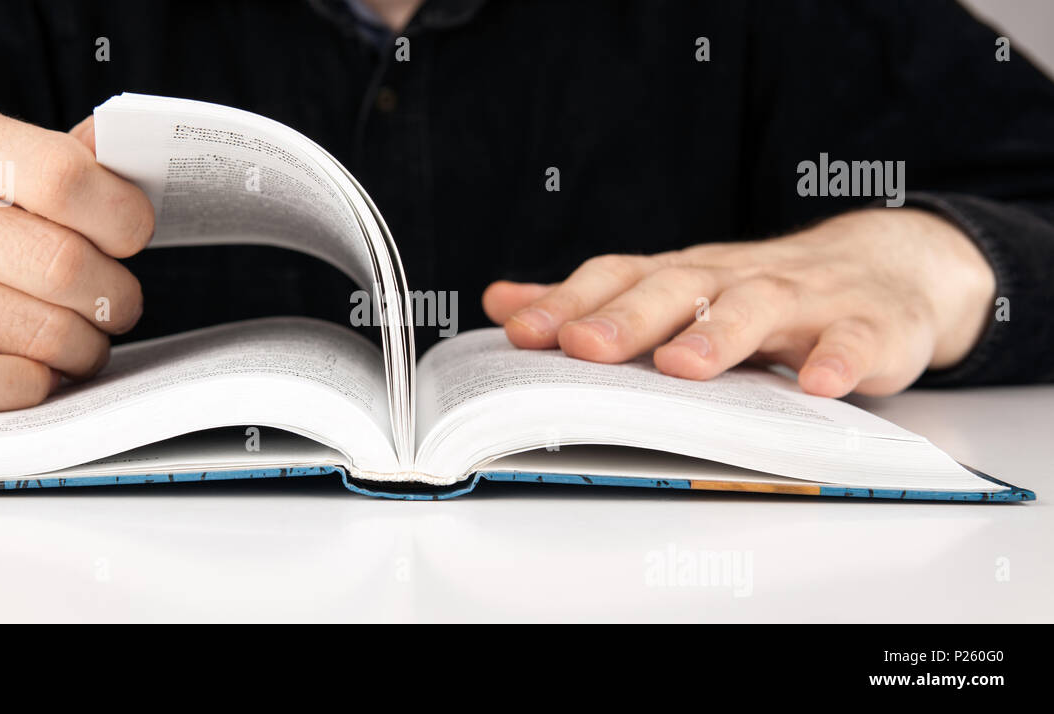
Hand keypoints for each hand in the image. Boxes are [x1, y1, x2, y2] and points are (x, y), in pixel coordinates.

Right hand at [0, 101, 153, 427]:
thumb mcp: (6, 177)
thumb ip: (71, 165)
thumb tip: (128, 149)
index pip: (63, 174)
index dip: (122, 219)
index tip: (131, 241)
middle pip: (59, 263)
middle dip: (113, 298)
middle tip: (118, 309)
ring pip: (30, 330)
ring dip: (80, 350)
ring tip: (82, 347)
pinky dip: (24, 387)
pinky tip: (34, 377)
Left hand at [483, 209, 995, 396]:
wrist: (886, 265)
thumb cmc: (759, 289)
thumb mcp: (674, 288)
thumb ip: (591, 301)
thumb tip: (500, 304)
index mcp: (686, 274)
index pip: (619, 278)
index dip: (569, 303)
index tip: (521, 332)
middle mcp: (735, 277)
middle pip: (678, 288)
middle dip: (628, 317)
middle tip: (583, 346)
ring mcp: (804, 298)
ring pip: (758, 307)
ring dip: (719, 334)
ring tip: (681, 365)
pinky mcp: (867, 325)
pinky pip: (854, 339)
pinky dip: (839, 359)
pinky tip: (819, 384)